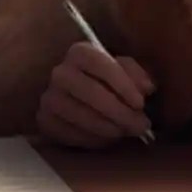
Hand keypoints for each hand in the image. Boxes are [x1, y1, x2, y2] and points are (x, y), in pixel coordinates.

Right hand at [37, 41, 154, 148]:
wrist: (83, 99)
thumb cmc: (110, 82)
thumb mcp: (126, 72)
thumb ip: (137, 75)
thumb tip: (147, 88)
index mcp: (80, 52)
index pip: (99, 64)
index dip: (122, 84)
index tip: (140, 103)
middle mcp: (60, 72)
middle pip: (90, 92)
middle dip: (119, 112)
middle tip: (140, 126)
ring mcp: (49, 97)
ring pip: (79, 115)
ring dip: (108, 127)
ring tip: (125, 132)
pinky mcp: (44, 120)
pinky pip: (69, 133)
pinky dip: (93, 139)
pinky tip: (108, 139)